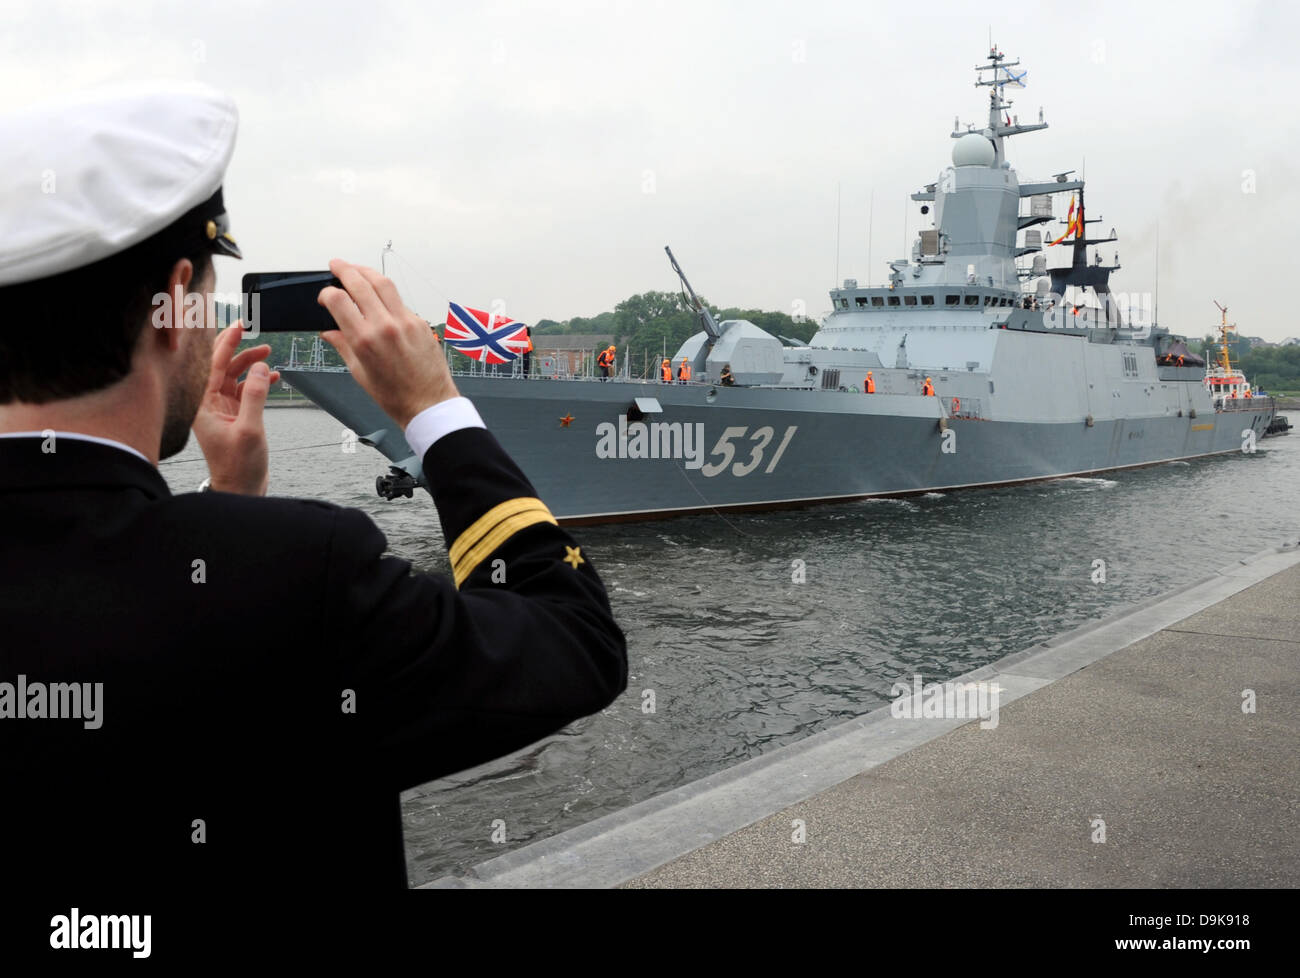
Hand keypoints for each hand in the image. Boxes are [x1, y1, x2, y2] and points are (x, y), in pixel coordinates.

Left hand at [191, 323, 280, 494]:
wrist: (239, 490)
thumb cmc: (238, 467)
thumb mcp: (250, 430)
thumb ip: (255, 396)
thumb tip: (261, 368)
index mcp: (203, 405)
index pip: (211, 365)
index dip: (225, 343)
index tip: (239, 326)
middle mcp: (208, 404)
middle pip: (220, 367)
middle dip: (239, 350)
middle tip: (255, 336)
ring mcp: (220, 409)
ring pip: (233, 376)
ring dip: (251, 365)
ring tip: (268, 355)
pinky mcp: (233, 415)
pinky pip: (244, 390)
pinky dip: (258, 382)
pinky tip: (273, 377)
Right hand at [316, 259, 457, 427]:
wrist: (429, 403)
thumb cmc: (396, 396)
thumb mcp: (360, 373)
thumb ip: (343, 346)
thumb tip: (329, 332)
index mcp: (365, 340)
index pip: (339, 300)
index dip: (327, 293)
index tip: (324, 296)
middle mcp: (385, 326)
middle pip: (360, 283)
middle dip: (344, 269)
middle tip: (336, 265)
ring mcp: (406, 322)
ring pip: (384, 284)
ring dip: (367, 272)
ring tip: (357, 270)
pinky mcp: (420, 323)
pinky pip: (400, 301)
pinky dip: (387, 294)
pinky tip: (380, 297)